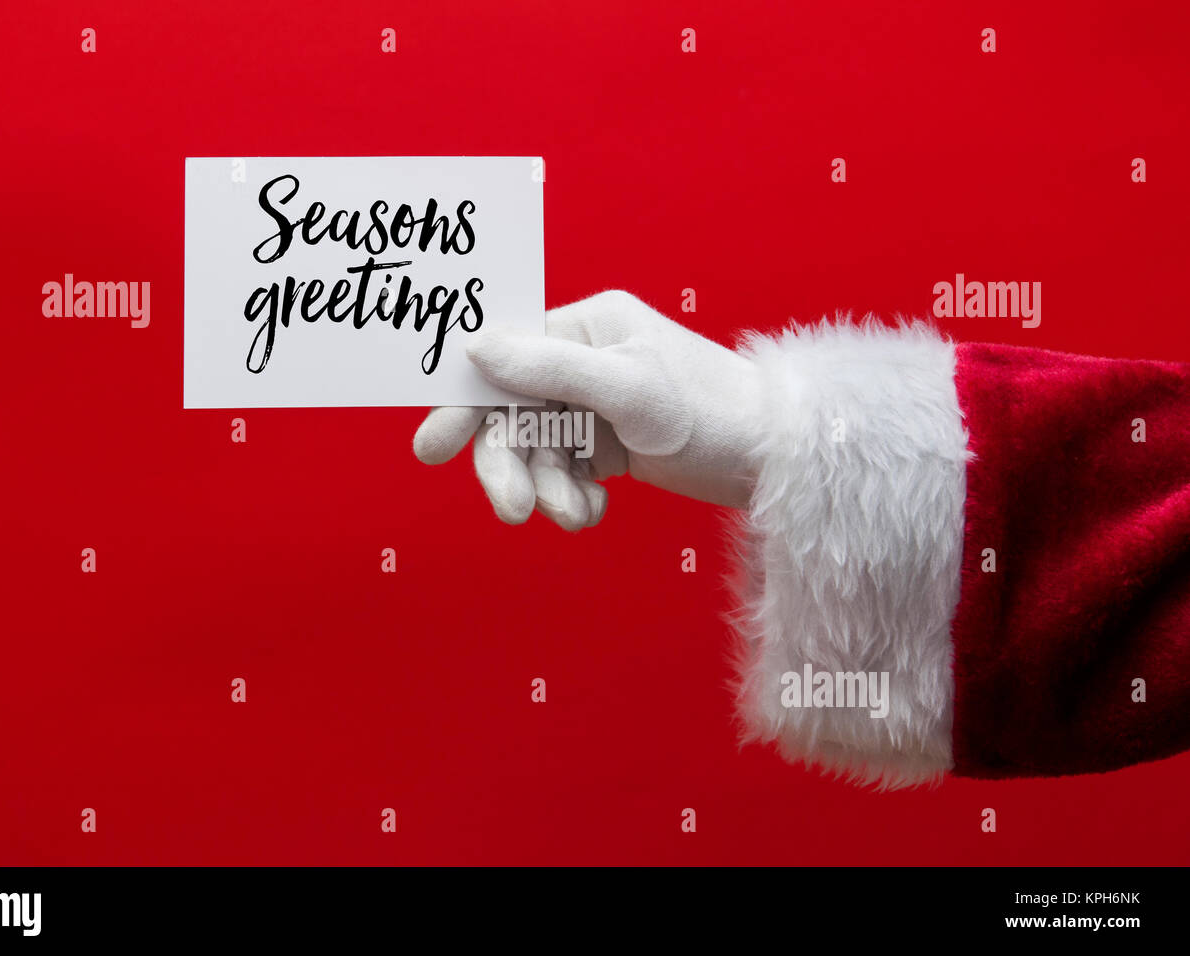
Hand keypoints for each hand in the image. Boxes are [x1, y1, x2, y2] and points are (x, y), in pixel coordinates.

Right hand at [413, 290, 764, 529]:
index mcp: (586, 329)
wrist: (774, 459)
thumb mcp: (630, 387)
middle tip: (513, 509)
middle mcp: (584, 362)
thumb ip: (551, 369)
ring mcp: (594, 405)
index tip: (433, 447)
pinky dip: (572, 495)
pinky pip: (566, 472)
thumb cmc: (712, 409)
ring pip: (538, 451)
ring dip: (548, 488)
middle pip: (514, 414)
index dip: (467, 403)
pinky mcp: (608, 444)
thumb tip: (476, 347)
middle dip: (510, 463)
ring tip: (575, 515)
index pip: (504, 360)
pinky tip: (593, 509)